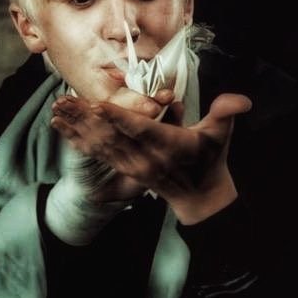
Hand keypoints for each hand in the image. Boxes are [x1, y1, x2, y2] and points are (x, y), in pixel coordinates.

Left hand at [51, 92, 251, 223]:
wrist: (201, 196)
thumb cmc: (210, 159)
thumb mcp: (221, 134)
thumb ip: (226, 113)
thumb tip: (241, 101)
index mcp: (169, 146)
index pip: (141, 129)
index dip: (118, 117)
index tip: (96, 105)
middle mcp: (147, 158)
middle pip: (112, 136)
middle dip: (85, 118)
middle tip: (63, 100)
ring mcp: (133, 167)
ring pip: (101, 145)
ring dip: (76, 128)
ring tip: (56, 111)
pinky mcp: (125, 170)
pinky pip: (98, 154)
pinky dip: (79, 140)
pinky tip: (62, 129)